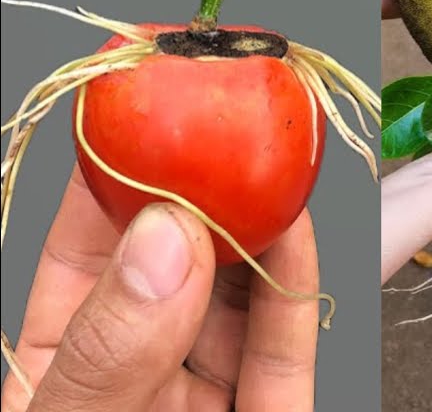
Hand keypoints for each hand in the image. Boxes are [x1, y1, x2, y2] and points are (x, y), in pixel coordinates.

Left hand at [1, 168, 317, 411]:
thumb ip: (109, 351)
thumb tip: (164, 242)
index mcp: (61, 378)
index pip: (82, 260)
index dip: (110, 182)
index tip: (142, 120)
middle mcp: (136, 383)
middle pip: (173, 273)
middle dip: (203, 199)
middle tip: (224, 140)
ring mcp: (204, 405)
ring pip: (240, 306)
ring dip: (262, 234)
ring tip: (270, 173)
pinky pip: (284, 359)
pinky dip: (297, 293)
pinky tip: (298, 236)